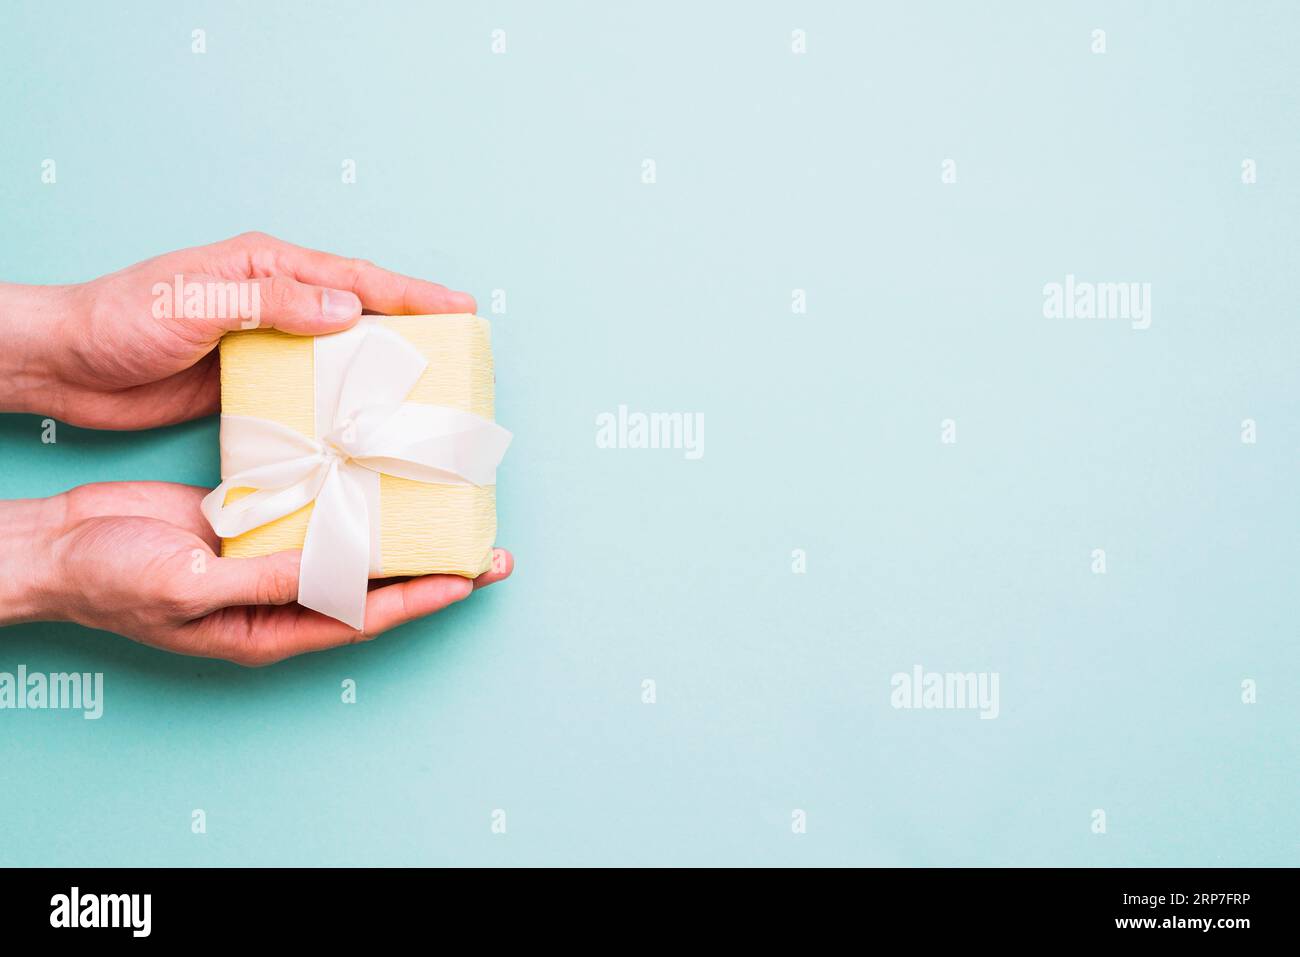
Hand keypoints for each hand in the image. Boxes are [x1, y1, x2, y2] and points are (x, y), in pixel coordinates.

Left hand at [0, 231, 475, 428]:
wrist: (65, 365)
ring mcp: (267, 343)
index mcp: (268, 266)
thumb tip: (347, 309)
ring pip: (341, 358)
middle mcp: (276, 300)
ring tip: (428, 401)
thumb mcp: (197, 300)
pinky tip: (365, 431)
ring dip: (382, 376)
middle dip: (413, 333)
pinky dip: (342, 408)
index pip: (355, 277)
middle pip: (360, 315)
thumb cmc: (121, 319)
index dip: (412, 293)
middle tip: (462, 359)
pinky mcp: (252, 383)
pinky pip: (311, 393)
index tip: (461, 309)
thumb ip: (271, 300)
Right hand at [0, 482, 512, 665]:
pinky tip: (377, 472)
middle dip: (430, 566)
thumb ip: (263, 579)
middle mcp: (280, 596)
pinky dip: (348, 495)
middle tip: (487, 542)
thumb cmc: (110, 579)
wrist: (57, 543)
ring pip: (349, 545)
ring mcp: (268, 558)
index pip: (366, 615)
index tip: (473, 578)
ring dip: (396, 526)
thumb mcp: (188, 585)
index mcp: (269, 628)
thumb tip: (333, 571)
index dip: (422, 598)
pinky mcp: (252, 521)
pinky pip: (313, 510)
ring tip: (446, 503)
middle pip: (372, 583)